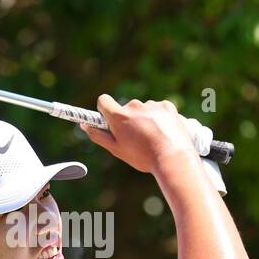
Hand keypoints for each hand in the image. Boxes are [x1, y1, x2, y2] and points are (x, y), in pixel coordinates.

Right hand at [79, 95, 199, 173]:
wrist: (173, 158)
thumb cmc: (143, 157)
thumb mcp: (116, 149)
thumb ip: (98, 135)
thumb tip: (84, 125)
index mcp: (119, 116)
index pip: (104, 100)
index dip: (105, 110)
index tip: (109, 119)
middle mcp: (134, 106)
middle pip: (126, 108)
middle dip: (129, 120)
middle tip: (137, 138)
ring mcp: (152, 105)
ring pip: (143, 110)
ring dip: (146, 119)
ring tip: (154, 138)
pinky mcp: (167, 106)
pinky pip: (159, 109)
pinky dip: (160, 118)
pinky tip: (164, 132)